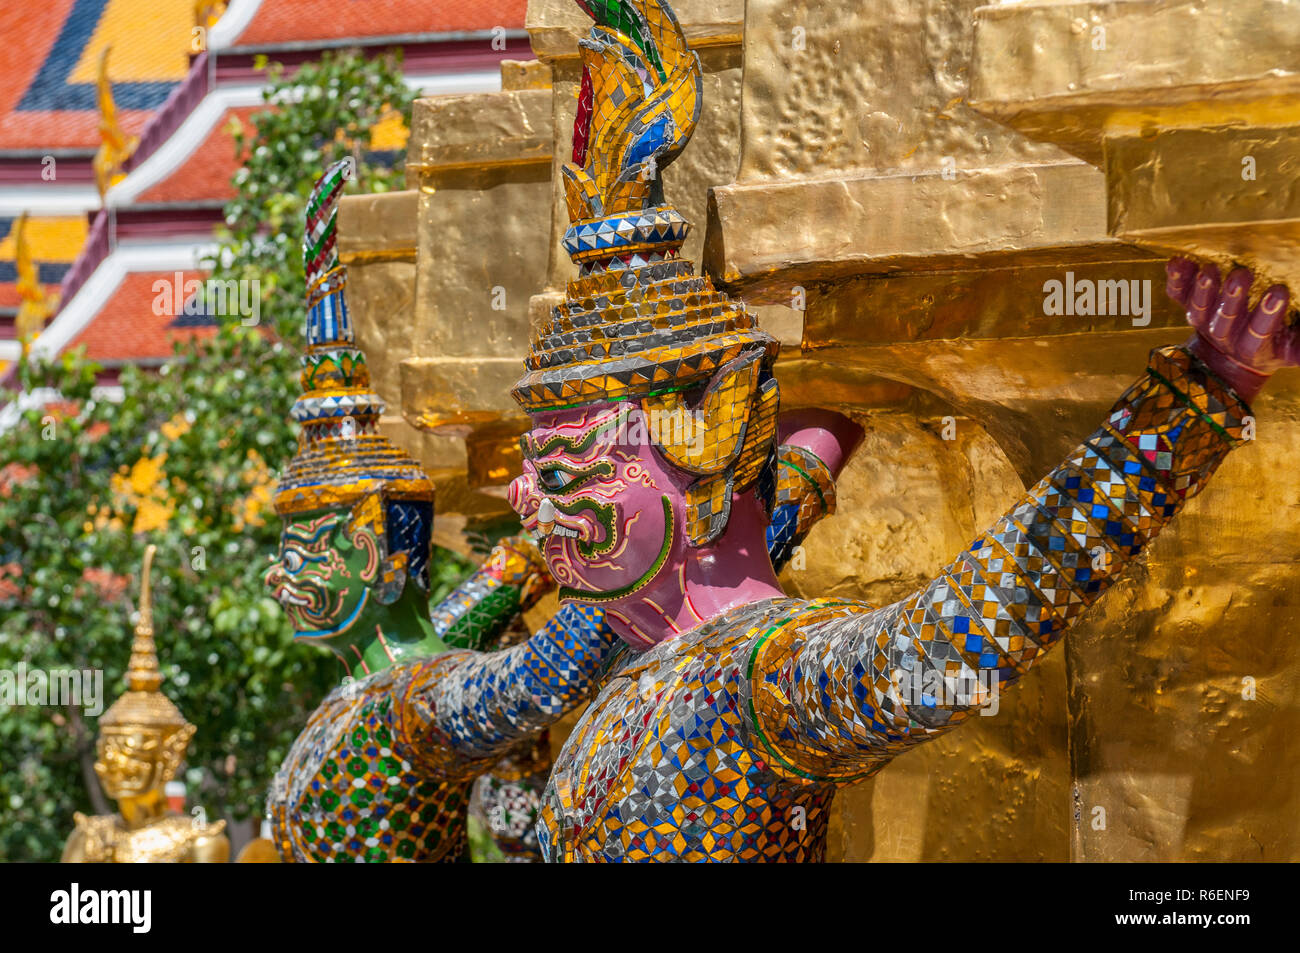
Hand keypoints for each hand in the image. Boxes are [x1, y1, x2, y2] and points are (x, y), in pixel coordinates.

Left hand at [1167, 257, 1299, 402]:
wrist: (1231, 355)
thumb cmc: (1276, 343)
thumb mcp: (1294, 348)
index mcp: (1253, 346)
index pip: (1258, 333)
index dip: (1266, 316)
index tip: (1278, 293)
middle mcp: (1224, 335)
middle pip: (1225, 320)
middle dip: (1233, 298)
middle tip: (1241, 276)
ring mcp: (1203, 320)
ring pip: (1199, 308)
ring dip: (1203, 289)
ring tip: (1210, 270)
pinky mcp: (1188, 305)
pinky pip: (1178, 295)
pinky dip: (1177, 279)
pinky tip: (1177, 263)